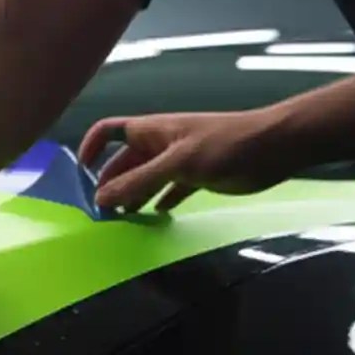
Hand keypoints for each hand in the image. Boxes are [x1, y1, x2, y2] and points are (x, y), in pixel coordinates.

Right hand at [79, 111, 290, 212]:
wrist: (272, 147)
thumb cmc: (224, 145)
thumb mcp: (177, 163)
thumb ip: (138, 181)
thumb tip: (100, 199)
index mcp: (150, 132)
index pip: (108, 132)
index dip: (91, 148)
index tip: (82, 174)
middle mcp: (158, 146)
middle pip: (123, 165)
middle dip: (110, 186)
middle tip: (102, 216)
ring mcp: (176, 162)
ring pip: (143, 181)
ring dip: (132, 199)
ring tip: (123, 222)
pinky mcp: (194, 178)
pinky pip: (167, 192)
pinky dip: (158, 204)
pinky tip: (156, 218)